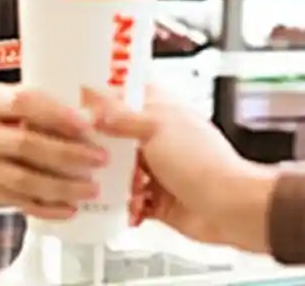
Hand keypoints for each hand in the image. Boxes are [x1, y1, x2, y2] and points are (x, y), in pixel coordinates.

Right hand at [0, 82, 108, 219]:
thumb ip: (34, 104)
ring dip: (63, 186)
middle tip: (98, 158)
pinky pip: (18, 202)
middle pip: (28, 145)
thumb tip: (87, 116)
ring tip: (91, 187)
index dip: (57, 115)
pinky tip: (69, 208)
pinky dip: (46, 208)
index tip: (86, 125)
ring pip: (25, 179)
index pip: (24, 104)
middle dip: (69, 154)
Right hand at [93, 86, 276, 252]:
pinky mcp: (156, 199)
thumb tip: (91, 103)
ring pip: (118, 171)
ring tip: (97, 182)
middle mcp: (157, 138)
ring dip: (108, 179)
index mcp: (161, 110)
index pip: (124, 96)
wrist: (229, 208)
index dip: (100, 100)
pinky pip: (128, 201)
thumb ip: (120, 116)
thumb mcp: (155, 128)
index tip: (75, 106)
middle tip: (79, 150)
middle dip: (97, 146)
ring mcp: (157, 169)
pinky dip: (122, 205)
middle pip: (115, 137)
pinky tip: (117, 206)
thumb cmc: (204, 162)